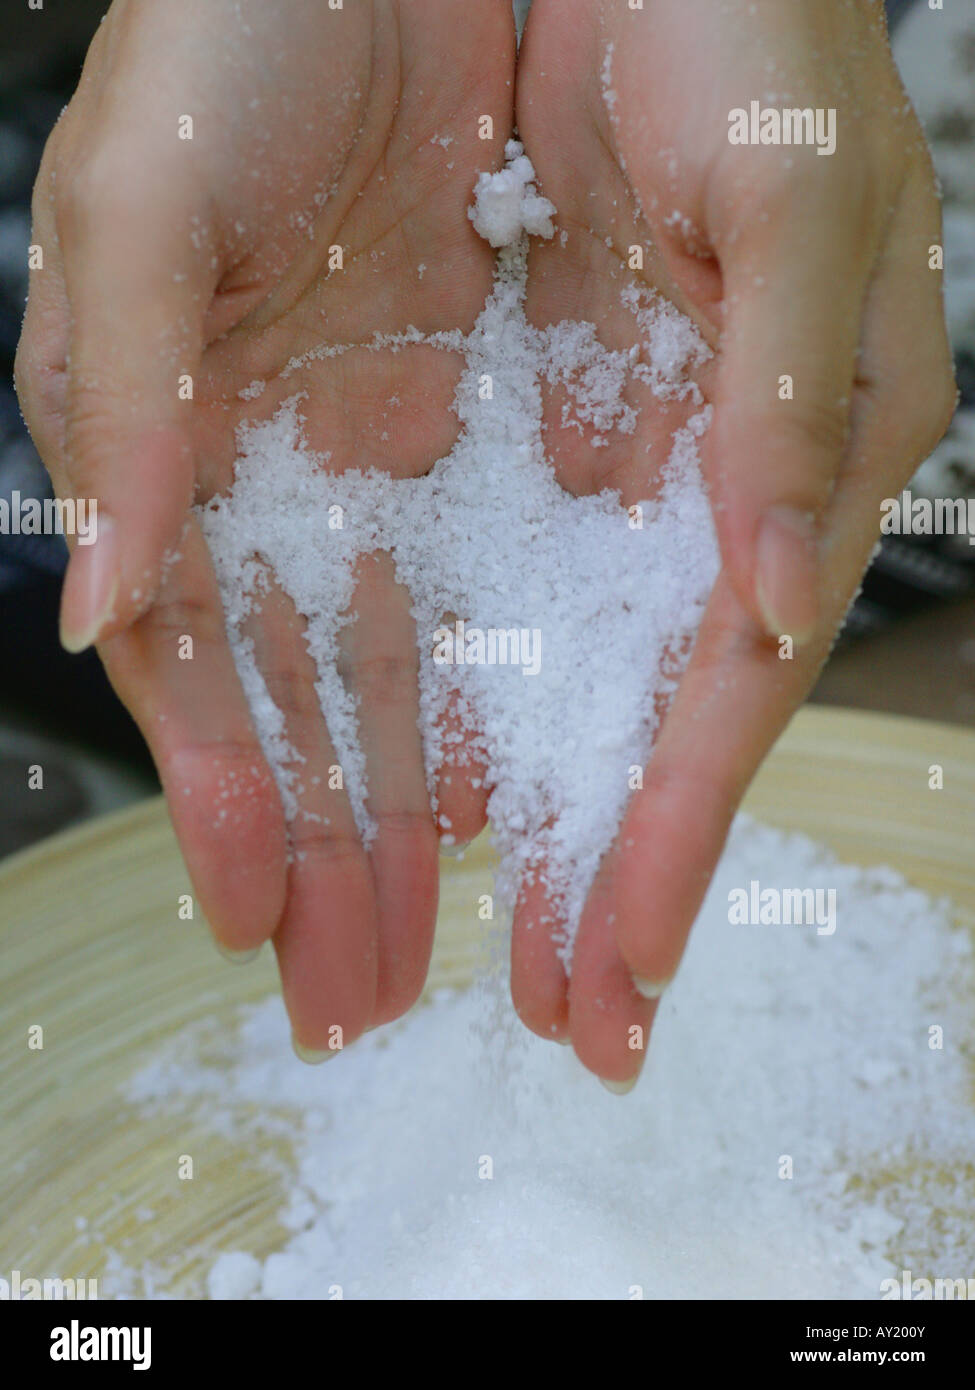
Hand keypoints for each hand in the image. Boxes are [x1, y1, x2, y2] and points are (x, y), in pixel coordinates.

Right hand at [15, 0, 515, 1050]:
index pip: (201, 669)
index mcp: (173, 449)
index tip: (256, 922)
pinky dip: (486, 689)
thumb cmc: (225, 40)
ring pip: (394, 673)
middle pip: (304, 706)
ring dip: (406, 807)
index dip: (226, 799)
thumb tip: (99, 609)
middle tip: (356, 989)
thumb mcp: (138, 215)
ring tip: (430, 932)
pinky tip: (498, 783)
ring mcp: (371, 458)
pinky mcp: (465, 417)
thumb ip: (124, 414)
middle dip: (327, 851)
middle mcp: (272, 475)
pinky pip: (484, 585)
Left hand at [514, 0, 955, 1084]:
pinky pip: (528, 590)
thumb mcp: (792, 213)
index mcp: (812, 458)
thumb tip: (774, 605)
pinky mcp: (572, 429)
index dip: (682, 827)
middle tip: (567, 1016)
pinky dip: (501, 694)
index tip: (627, 960)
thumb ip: (791, 413)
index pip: (736, 685)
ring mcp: (646, 469)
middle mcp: (731, 489)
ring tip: (505, 939)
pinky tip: (467, 784)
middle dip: (616, 871)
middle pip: (662, 719)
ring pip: (589, 678)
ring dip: (552, 811)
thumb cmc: (755, 41)